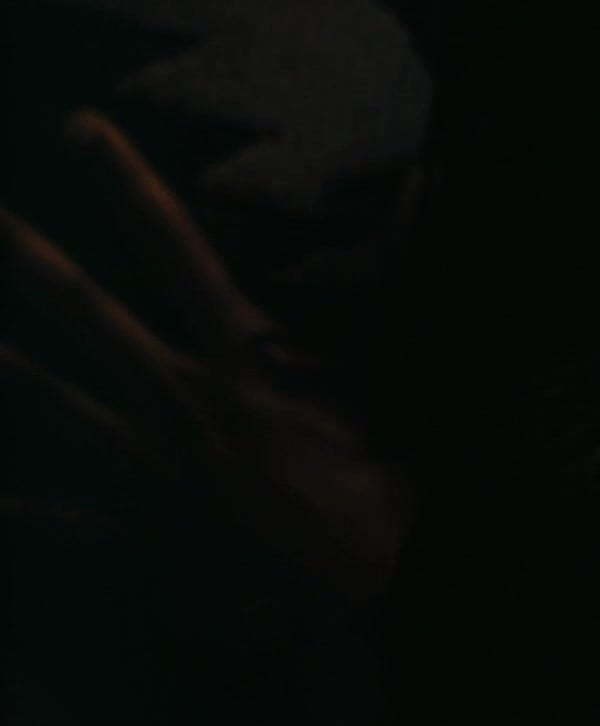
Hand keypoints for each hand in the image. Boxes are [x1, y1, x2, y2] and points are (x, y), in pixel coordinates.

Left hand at [3, 111, 406, 599]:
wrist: (367, 589)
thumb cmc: (389, 486)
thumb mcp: (393, 374)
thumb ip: (398, 274)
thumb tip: (423, 177)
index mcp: (244, 355)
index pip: (174, 245)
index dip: (123, 182)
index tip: (78, 128)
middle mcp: (182, 398)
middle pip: (85, 312)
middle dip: (26, 256)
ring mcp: (151, 466)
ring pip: (55, 403)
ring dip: (6, 370)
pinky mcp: (142, 534)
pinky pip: (62, 522)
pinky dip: (19, 513)